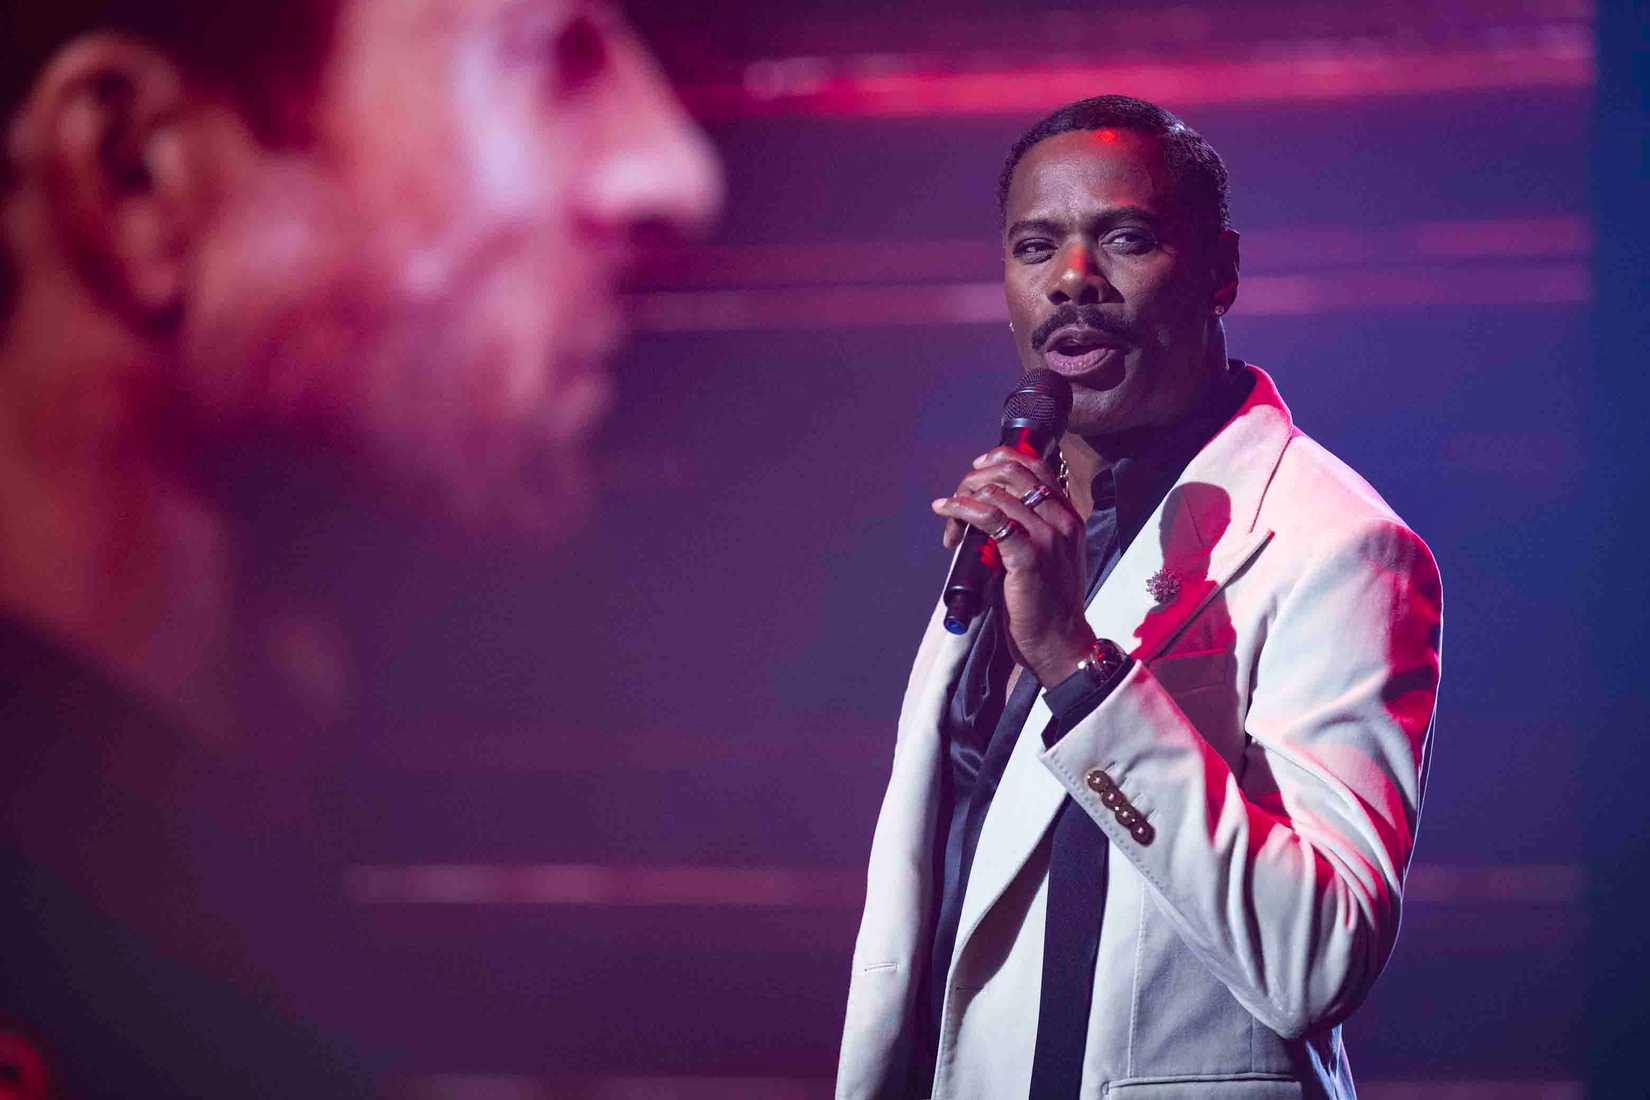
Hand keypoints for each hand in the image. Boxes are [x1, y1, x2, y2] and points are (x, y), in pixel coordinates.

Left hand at [932, 446, 1094, 683]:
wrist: (1060, 642)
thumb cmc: (1047, 604)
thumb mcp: (1047, 556)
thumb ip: (1028, 529)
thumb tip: (990, 512)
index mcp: (1068, 516)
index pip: (1035, 466)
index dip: (1000, 460)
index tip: (977, 470)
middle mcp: (1061, 519)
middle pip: (1012, 471)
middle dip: (975, 479)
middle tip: (957, 500)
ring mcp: (1047, 536)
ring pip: (996, 492)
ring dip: (962, 500)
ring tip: (950, 523)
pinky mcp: (1028, 555)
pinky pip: (990, 518)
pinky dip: (962, 510)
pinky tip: (948, 515)